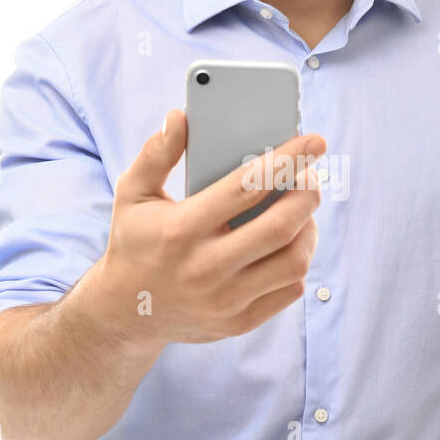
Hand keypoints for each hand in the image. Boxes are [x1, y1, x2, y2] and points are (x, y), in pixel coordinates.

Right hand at [90, 109, 326, 353]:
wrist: (125, 313)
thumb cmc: (135, 242)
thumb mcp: (132, 194)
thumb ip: (156, 154)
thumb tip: (180, 117)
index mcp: (181, 230)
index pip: (246, 187)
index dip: (286, 161)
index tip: (314, 142)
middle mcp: (205, 269)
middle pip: (281, 227)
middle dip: (308, 194)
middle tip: (312, 177)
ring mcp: (224, 301)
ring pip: (294, 262)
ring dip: (309, 229)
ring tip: (302, 211)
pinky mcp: (238, 322)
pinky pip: (289, 290)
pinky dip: (298, 262)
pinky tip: (289, 244)